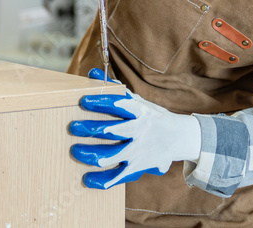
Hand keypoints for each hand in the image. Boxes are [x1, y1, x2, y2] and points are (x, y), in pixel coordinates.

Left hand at [69, 68, 201, 189]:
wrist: (179, 138)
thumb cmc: (152, 116)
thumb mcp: (137, 100)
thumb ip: (114, 89)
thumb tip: (92, 72)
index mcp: (139, 112)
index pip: (120, 104)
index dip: (102, 102)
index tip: (84, 100)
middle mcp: (140, 131)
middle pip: (114, 130)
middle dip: (92, 128)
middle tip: (73, 126)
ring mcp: (139, 151)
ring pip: (114, 155)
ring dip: (93, 154)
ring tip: (75, 150)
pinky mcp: (138, 167)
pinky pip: (119, 176)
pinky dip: (103, 180)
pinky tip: (86, 179)